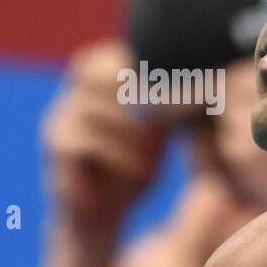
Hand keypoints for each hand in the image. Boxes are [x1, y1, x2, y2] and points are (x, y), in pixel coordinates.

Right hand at [41, 41, 167, 230]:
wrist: (105, 213)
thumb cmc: (136, 164)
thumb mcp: (160, 132)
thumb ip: (171, 105)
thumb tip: (210, 79)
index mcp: (96, 82)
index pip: (114, 54)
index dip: (146, 68)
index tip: (181, 92)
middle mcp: (74, 94)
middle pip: (96, 71)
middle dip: (136, 95)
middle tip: (168, 123)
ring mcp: (59, 119)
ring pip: (93, 108)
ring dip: (132, 132)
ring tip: (154, 156)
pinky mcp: (56, 149)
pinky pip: (85, 141)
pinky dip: (120, 154)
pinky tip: (142, 170)